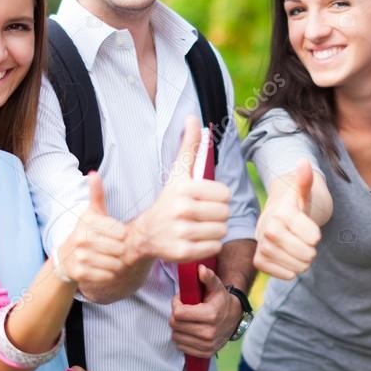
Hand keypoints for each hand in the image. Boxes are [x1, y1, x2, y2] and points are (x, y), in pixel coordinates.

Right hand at [59, 173, 127, 284]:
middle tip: (119, 250)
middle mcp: (81, 238)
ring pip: (114, 263)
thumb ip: (97, 195)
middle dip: (123, 251)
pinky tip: (106, 268)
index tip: (120, 237)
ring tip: (113, 259)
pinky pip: (107, 275)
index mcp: (87, 222)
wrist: (65, 257)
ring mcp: (79, 256)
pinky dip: (111, 273)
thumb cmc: (86, 232)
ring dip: (118, 263)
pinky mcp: (79, 272)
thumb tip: (94, 174)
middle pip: (119, 248)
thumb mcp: (91, 213)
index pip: (120, 232)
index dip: (124, 236)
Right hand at [131, 116, 230, 263]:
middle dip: (217, 215)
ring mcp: (181, 232)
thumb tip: (193, 117)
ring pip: (221, 231)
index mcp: (184, 188)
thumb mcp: (177, 173)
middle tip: (201, 215)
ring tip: (198, 227)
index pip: (225, 194)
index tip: (203, 200)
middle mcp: (181, 210)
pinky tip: (195, 240)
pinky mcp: (182, 253)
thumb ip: (188, 146)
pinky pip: (214, 248)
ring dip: (214, 231)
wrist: (145, 233)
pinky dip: (209, 246)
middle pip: (225, 213)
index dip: (217, 198)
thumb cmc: (168, 200)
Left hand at [168, 265, 239, 356]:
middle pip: (176, 325)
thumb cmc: (221, 299)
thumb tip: (200, 269)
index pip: (178, 314)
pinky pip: (182, 347)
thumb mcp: (216, 286)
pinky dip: (182, 338)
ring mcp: (208, 344)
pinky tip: (188, 330)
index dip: (175, 304)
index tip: (180, 300)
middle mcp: (209, 332)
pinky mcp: (206, 353)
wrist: (234, 317)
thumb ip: (208, 277)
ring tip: (186, 319)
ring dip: (177, 327)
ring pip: (176, 337)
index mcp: (211, 315)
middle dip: (175, 315)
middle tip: (182, 309)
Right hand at [253, 161, 320, 278]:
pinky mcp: (258, 258)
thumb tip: (304, 163)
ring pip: (287, 263)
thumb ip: (305, 181)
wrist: (279, 216)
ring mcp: (261, 243)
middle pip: (301, 251)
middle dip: (310, 253)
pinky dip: (285, 272)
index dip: (315, 237)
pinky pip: (271, 269)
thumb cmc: (296, 205)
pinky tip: (291, 267)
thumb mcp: (305, 193)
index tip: (314, 234)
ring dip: (300, 264)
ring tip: (303, 258)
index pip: (310, 236)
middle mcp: (268, 227)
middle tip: (309, 248)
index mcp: (282, 212)